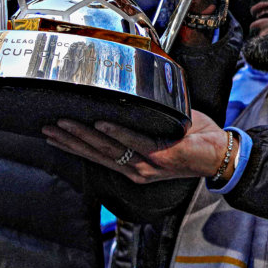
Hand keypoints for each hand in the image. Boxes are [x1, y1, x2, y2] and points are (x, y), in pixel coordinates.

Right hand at [41, 110, 230, 183]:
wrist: (221, 153)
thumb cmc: (194, 140)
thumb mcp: (162, 131)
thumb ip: (142, 121)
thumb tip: (126, 97)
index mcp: (134, 166)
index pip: (96, 156)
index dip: (72, 146)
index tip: (51, 135)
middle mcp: (137, 170)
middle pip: (95, 154)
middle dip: (69, 141)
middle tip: (46, 128)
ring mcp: (148, 166)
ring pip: (109, 149)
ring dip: (85, 135)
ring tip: (64, 123)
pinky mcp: (162, 156)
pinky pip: (135, 142)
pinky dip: (117, 132)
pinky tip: (101, 123)